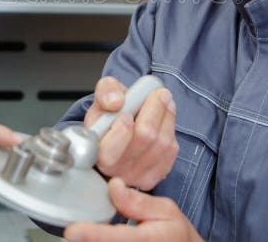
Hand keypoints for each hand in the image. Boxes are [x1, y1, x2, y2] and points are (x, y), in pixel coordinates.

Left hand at [64, 177, 202, 241]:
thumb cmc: (176, 233)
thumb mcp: (166, 210)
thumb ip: (137, 201)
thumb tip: (113, 185)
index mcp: (147, 240)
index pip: (114, 239)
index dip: (92, 235)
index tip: (72, 231)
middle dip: (86, 238)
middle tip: (75, 229)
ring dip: (90, 240)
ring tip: (85, 232)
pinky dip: (95, 241)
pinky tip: (92, 236)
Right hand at [85, 76, 177, 190]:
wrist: (118, 130)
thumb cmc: (108, 117)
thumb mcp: (102, 97)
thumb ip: (105, 91)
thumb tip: (116, 102)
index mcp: (96, 151)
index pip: (108, 151)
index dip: (122, 132)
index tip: (127, 114)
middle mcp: (115, 169)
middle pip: (143, 139)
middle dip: (154, 111)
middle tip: (160, 93)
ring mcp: (135, 175)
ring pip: (161, 143)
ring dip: (167, 117)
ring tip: (165, 100)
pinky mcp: (154, 175)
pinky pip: (171, 151)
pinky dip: (171, 129)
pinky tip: (167, 116)